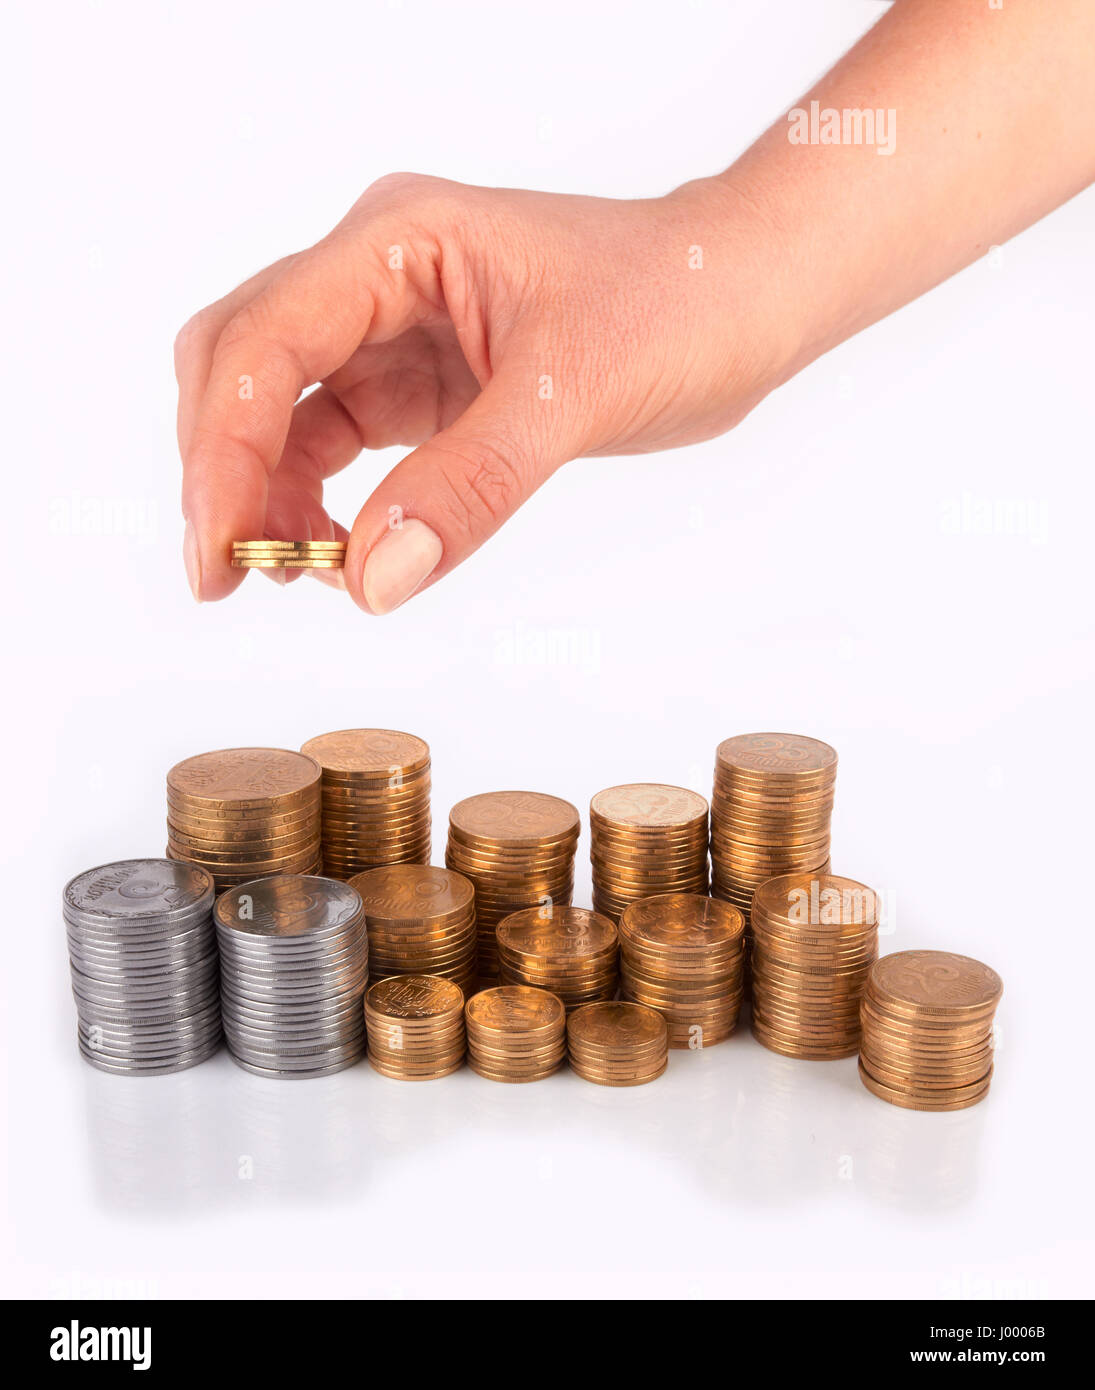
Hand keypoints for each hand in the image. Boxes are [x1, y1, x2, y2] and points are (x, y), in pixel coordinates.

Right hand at [174, 172, 783, 611]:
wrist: (744, 298)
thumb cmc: (677, 301)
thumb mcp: (573, 392)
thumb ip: (470, 485)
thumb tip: (371, 582)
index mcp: (396, 242)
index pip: (264, 340)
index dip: (223, 450)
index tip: (218, 550)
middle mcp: (377, 278)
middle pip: (242, 367)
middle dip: (224, 471)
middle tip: (228, 576)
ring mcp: (393, 331)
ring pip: (280, 414)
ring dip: (269, 495)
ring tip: (300, 576)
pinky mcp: (422, 385)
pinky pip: (337, 445)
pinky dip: (323, 504)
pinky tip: (343, 556)